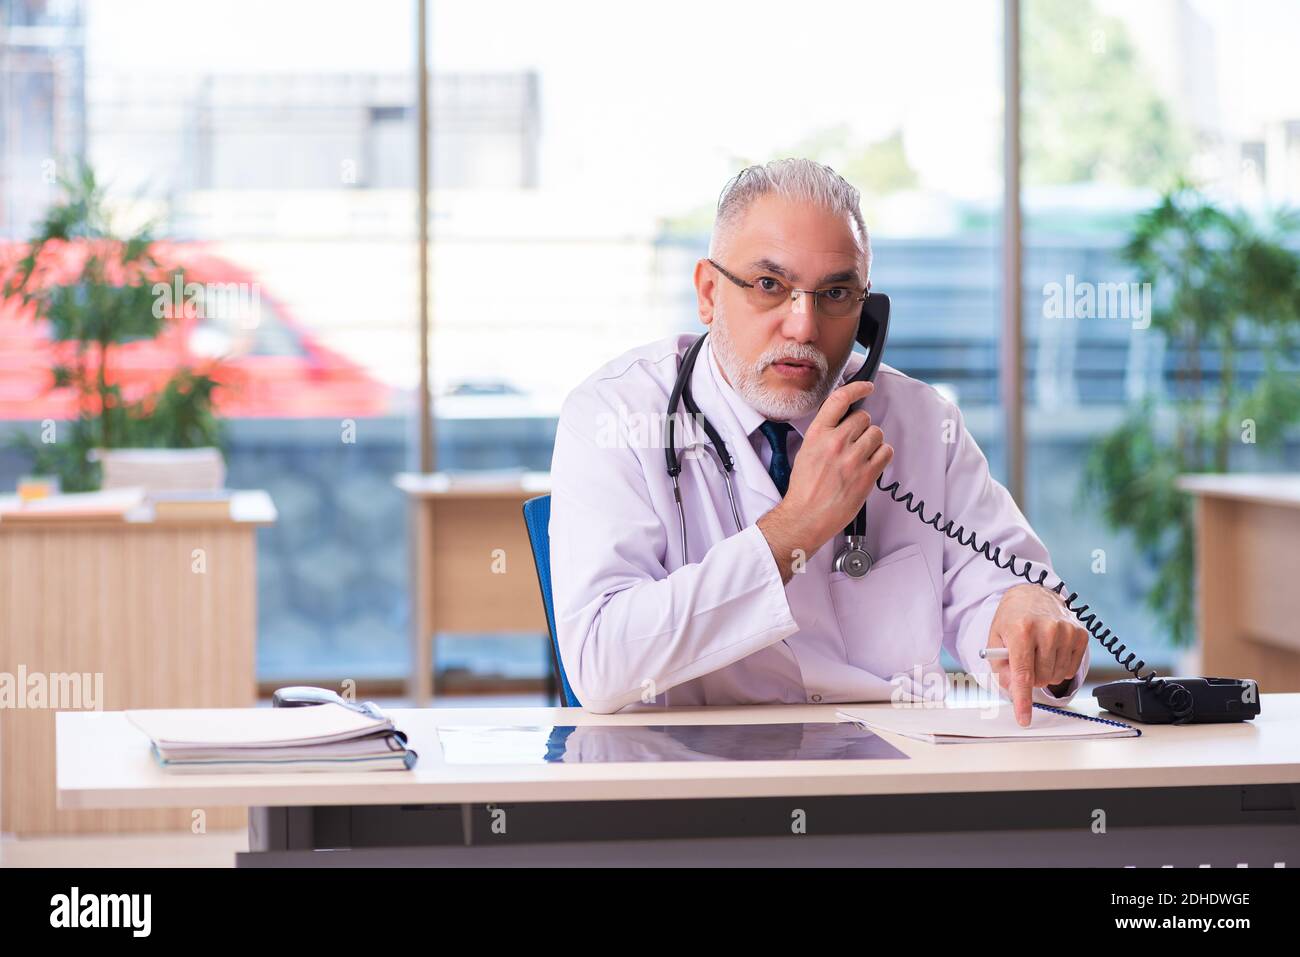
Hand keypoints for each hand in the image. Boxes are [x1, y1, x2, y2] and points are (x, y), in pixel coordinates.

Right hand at [758, 380, 892, 581]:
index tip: (867, 386)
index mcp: (817, 434)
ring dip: (873, 442)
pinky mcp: (867, 474)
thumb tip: (843, 423)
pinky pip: (886, 452)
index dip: (858, 388)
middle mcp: (835, 442)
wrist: (806, 516)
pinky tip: (870, 464)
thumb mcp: (806, 451)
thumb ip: (825, 434)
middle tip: (855, 442)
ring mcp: (852, 458)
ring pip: (877, 434)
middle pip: (863, 418)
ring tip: (861, 456)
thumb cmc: (804, 488)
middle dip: (862, 428)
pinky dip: (882, 456)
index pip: (840, 399)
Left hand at [986, 584, 1087, 725]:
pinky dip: (1059, 668)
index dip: (1023, 700)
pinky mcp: (1080, 634)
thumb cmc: (1012, 620)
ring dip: (1045, 673)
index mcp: (1021, 629)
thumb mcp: (996, 640)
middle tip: (1024, 663)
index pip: (1023, 674)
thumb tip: (1015, 692)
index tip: (1024, 719)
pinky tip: (1051, 652)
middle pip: (1040, 678)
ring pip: (1056, 676)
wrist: (1033, 595)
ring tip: (1037, 654)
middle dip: (1030, 679)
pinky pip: (1071, 669)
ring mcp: (1066, 631)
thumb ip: (1001, 669)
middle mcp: (1046, 629)